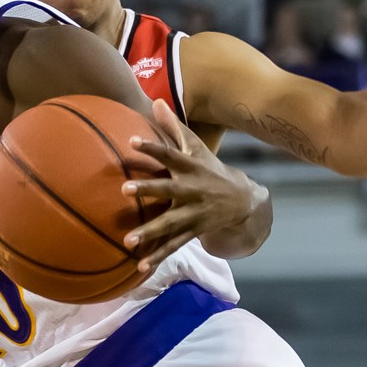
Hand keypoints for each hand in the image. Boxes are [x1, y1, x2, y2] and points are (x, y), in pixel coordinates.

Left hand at [122, 100, 264, 272]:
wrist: (243, 201)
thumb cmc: (210, 168)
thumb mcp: (196, 148)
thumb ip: (174, 126)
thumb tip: (156, 100)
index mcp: (191, 167)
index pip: (170, 154)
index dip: (152, 147)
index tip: (131, 141)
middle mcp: (192, 190)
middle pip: (168, 189)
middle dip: (148, 190)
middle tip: (124, 190)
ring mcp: (194, 212)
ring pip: (170, 223)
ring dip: (150, 232)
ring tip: (128, 241)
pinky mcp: (194, 231)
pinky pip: (175, 245)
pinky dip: (159, 256)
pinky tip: (141, 266)